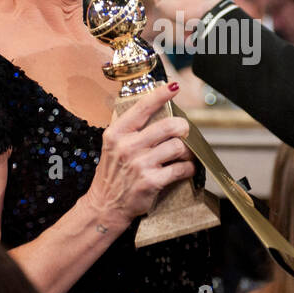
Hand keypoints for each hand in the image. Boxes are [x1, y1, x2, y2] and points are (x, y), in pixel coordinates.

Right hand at [82, 82, 194, 229]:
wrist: (105, 205)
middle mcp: (127, 146)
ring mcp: (139, 165)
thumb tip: (154, 107)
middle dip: (183, 128)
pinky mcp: (151, 181)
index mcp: (117, 133)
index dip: (161, 95)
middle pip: (169, 126)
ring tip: (183, 154)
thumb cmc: (113, 173)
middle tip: (183, 131)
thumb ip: (129, 128)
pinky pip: (180, 168)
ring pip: (177, 147)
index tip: (174, 87)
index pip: (142, 107)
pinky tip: (184, 168)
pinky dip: (188, 168)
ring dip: (186, 151)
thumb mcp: (112, 145)